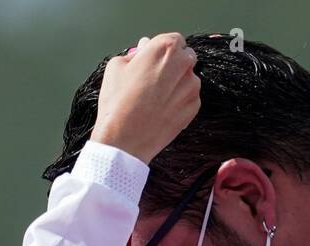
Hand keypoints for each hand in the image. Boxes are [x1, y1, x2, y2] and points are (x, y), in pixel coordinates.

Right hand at [90, 33, 199, 164]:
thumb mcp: (116, 67)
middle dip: (172, 65)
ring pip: (188, 78)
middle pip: (184, 57)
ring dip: (176, 83)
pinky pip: (189, 98)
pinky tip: (161, 110)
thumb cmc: (117, 102)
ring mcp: (192, 87)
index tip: (153, 61)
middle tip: (154, 80)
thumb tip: (145, 49)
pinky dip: (179, 101)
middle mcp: (184, 64)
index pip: (174, 40)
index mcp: (165, 48)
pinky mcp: (194, 108)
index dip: (162, 50)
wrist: (124, 141)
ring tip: (156, 99)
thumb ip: (135, 53)